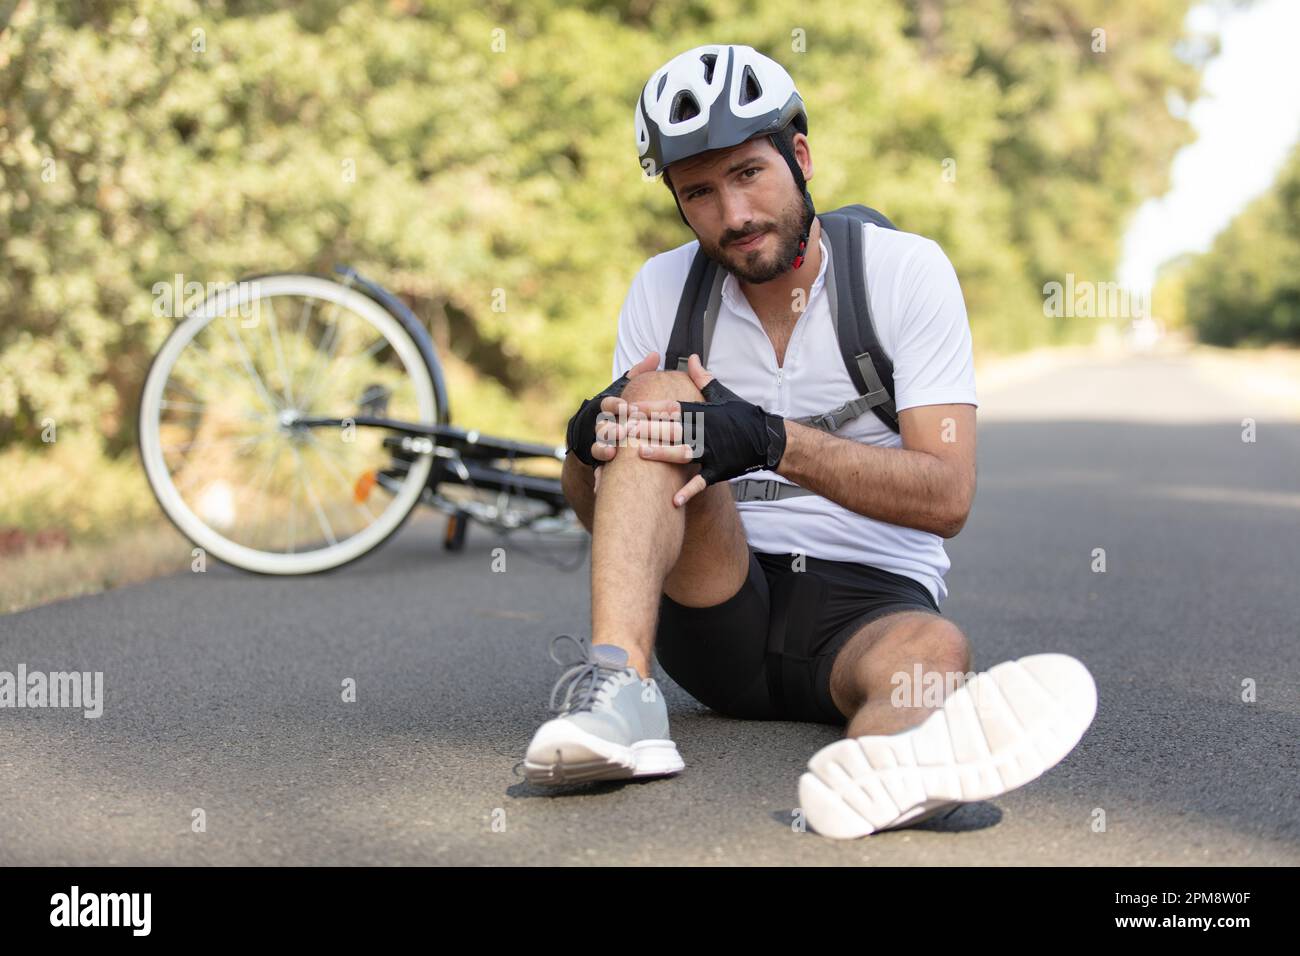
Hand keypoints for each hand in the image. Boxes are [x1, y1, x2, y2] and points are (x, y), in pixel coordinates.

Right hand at [565, 352, 658, 469]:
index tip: (625, 406)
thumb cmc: (627, 412)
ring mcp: (601, 443)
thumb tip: (655, 355)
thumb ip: (641, 374)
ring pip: (598, 446)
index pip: (609, 405)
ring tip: (612, 453)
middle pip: (602, 426)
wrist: (615, 439)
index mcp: (611, 409)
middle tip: (622, 432)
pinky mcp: (603, 462)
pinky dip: (602, 470)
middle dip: (611, 430)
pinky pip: (599, 467)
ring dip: (604, 448)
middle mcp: (603, 425)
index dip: (615, 406)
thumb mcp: (632, 392)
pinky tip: (605, 474)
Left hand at [622, 353, 786, 506]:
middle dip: (646, 429)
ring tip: (641, 454)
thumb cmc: (742, 416)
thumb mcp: (723, 394)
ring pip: (682, 452)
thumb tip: (691, 358)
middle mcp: (704, 430)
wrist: (768, 439)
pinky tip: (674, 500)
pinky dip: (689, 491)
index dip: (648, 407)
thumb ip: (703, 378)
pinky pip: (702, 482)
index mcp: (701, 412)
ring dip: (662, 453)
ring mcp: (712, 451)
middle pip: (670, 428)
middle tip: (623, 430)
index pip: (670, 407)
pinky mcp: (720, 469)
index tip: (628, 408)